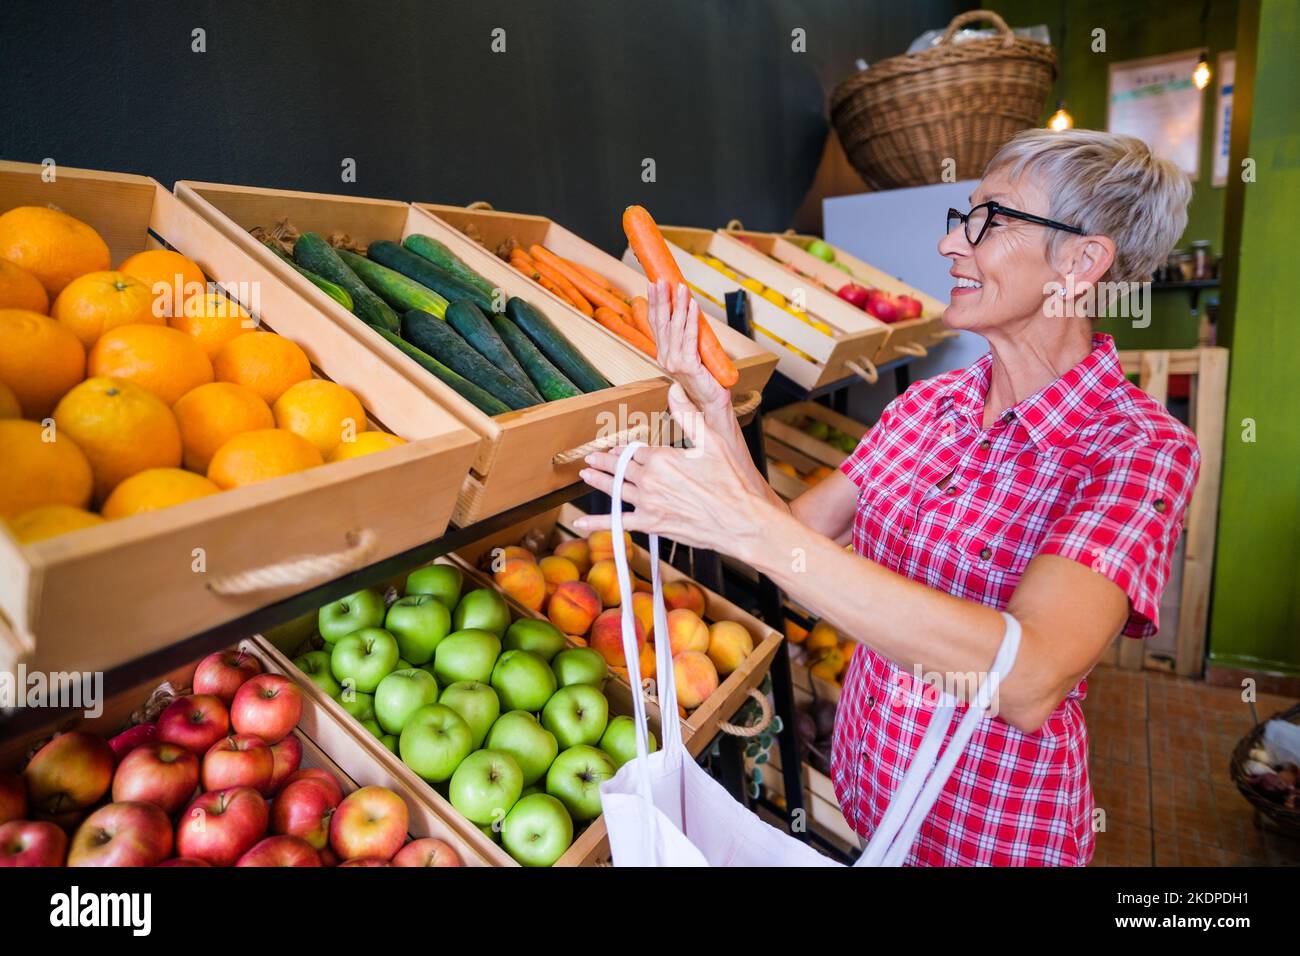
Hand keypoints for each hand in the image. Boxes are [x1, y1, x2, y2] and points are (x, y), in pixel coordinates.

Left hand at [575, 383, 768, 558]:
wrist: (739, 520)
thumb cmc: (730, 482)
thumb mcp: (712, 441)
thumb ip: (688, 415)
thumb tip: (674, 389)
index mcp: (661, 457)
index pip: (636, 451)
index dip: (626, 449)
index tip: (618, 449)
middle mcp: (649, 479)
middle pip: (622, 468)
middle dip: (605, 462)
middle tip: (591, 458)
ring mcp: (648, 503)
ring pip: (615, 489)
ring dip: (599, 481)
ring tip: (586, 475)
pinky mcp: (651, 524)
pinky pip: (618, 522)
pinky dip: (597, 523)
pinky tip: (581, 523)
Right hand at [648, 280, 731, 427]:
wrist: (712, 409)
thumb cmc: (705, 383)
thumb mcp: (693, 356)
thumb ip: (687, 339)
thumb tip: (690, 312)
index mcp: (663, 356)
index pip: (656, 325)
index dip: (654, 304)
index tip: (654, 284)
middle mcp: (665, 359)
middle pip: (661, 323)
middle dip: (661, 299)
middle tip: (661, 279)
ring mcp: (675, 364)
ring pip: (675, 328)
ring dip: (678, 305)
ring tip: (681, 287)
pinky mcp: (688, 367)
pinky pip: (689, 338)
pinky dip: (691, 320)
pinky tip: (693, 306)